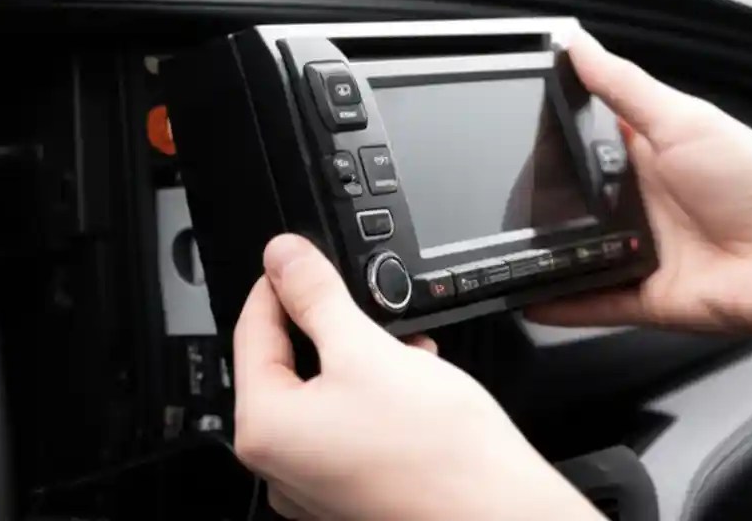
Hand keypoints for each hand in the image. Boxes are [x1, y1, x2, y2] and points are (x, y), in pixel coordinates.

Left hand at [234, 234, 597, 519]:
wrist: (500, 514)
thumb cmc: (439, 454)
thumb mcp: (367, 350)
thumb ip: (316, 296)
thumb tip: (283, 258)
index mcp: (264, 431)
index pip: (250, 333)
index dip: (278, 284)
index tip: (297, 257)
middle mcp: (280, 467)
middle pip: (285, 366)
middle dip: (325, 325)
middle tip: (356, 296)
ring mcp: (316, 486)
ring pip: (322, 395)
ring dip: (355, 358)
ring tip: (399, 342)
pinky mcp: (352, 492)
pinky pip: (346, 427)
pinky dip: (371, 395)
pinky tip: (411, 380)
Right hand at [530, 31, 751, 339]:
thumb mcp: (683, 121)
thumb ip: (623, 86)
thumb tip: (577, 42)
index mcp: (651, 154)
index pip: (588, 138)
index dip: (551, 130)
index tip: (512, 122)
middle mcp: (643, 202)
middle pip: (574, 198)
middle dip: (540, 197)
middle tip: (501, 190)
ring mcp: (641, 251)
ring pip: (576, 252)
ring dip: (545, 253)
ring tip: (502, 245)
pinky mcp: (644, 296)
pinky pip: (592, 302)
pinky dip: (560, 305)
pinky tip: (526, 298)